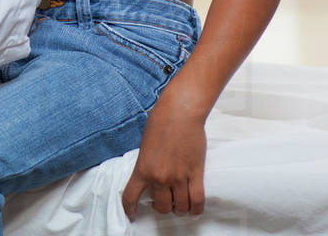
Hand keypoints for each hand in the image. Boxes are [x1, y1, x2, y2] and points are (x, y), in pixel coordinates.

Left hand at [121, 100, 206, 219]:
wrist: (179, 113)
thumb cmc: (160, 123)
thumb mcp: (145, 146)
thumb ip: (146, 164)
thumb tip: (149, 179)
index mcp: (142, 169)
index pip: (130, 197)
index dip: (130, 210)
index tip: (132, 215)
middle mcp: (159, 177)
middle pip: (161, 207)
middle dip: (163, 208)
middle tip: (165, 202)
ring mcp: (178, 177)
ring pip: (180, 207)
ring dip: (180, 209)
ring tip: (180, 204)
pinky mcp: (195, 174)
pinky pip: (197, 200)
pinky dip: (196, 209)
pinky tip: (194, 209)